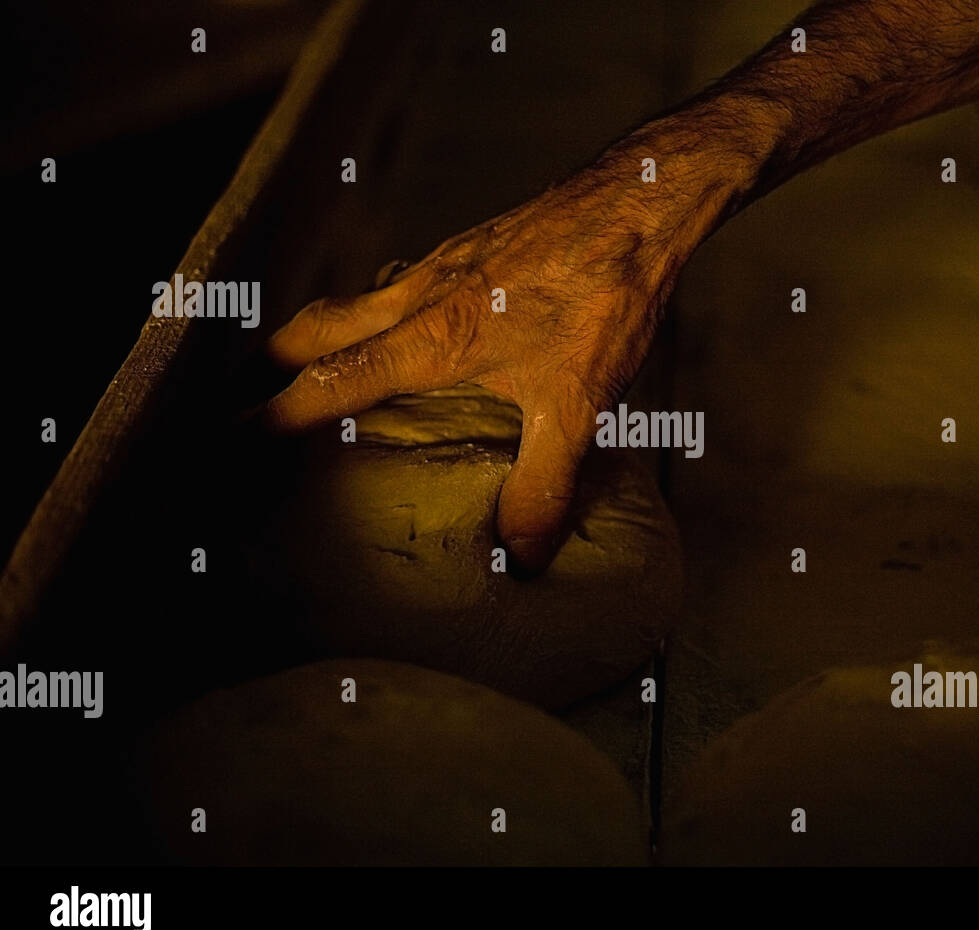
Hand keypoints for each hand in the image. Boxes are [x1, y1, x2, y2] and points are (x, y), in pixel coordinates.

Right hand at [264, 161, 696, 573]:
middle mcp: (418, 296)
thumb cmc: (603, 295)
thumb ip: (543, 482)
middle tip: (236, 400)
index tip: (223, 448)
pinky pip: (397, 281)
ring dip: (316, 334)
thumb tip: (521, 557)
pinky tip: (403, 325)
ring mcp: (442, 265)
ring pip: (352, 300)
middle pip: (314, 328)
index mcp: (429, 339)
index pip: (325, 386)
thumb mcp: (577, 402)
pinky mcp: (471, 248)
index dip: (270, 422)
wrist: (637, 205)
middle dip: (266, 367)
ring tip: (304, 368)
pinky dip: (373, 309)